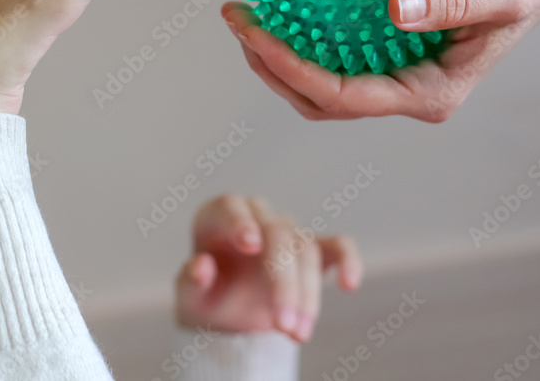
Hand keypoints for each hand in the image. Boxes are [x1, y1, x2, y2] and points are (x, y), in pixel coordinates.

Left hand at [176, 194, 360, 342]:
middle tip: (283, 325)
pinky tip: (350, 283)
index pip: (231, 207)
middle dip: (284, 283)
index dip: (241, 222)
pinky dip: (348, 260)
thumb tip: (201, 266)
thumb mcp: (190, 298)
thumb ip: (191, 281)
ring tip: (297, 333)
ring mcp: (287, 231)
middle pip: (277, 235)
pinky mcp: (314, 250)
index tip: (251, 244)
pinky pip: (338, 246)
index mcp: (218, 217)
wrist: (228, 315)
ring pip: (305, 249)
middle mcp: (255, 216)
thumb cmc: (206, 297)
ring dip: (306, 294)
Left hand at [222, 0, 539, 121]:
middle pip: (320, 96)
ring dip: (278, 48)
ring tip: (247, 8)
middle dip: (271, 66)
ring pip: (321, 73)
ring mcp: (397, 62)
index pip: (345, 97)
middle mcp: (406, 84)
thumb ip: (453, 1)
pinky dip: (305, 20)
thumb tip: (393, 11)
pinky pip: (336, 36)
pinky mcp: (390, 32)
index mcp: (429, 92)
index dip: (292, 71)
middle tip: (238, 19)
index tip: (255, 33)